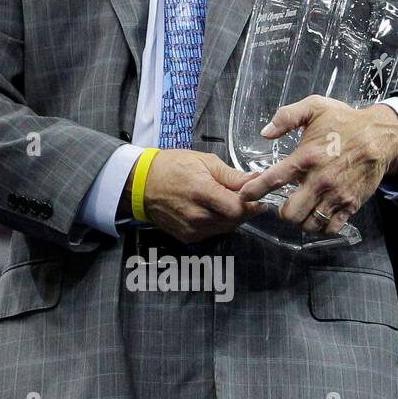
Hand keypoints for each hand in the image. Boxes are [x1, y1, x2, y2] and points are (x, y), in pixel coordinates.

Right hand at [132, 149, 268, 244]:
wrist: (141, 184)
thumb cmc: (171, 167)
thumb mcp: (203, 161)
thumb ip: (232, 174)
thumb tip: (256, 180)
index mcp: (201, 192)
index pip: (238, 209)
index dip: (251, 203)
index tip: (255, 196)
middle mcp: (196, 215)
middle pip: (235, 220)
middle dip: (243, 209)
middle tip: (241, 196)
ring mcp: (191, 229)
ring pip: (226, 228)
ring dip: (231, 217)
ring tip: (224, 201)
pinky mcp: (187, 237)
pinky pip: (213, 232)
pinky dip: (218, 223)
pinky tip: (211, 210)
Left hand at [237, 96, 397, 236]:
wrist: (381, 136)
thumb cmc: (345, 121)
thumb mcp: (314, 107)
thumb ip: (286, 117)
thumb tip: (265, 133)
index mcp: (307, 157)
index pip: (274, 179)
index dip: (254, 190)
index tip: (245, 195)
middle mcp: (320, 180)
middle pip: (291, 212)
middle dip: (281, 211)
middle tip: (282, 204)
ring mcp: (337, 195)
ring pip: (309, 224)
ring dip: (300, 221)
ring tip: (300, 211)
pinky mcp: (351, 204)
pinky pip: (331, 228)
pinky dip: (321, 227)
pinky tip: (317, 216)